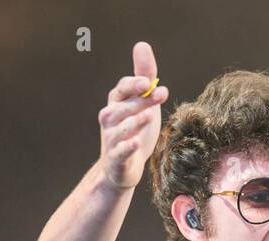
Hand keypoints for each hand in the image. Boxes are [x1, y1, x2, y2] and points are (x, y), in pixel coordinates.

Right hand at [98, 41, 168, 188]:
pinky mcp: (116, 158)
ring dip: (134, 121)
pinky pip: (119, 151)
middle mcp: (110, 118)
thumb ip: (144, 76)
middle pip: (123, 107)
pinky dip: (126, 147)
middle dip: (140, 101)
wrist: (123, 167)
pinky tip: (136, 143)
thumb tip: (142, 45)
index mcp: (117, 102)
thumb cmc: (134, 130)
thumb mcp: (142, 101)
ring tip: (149, 115)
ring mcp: (111, 138)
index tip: (150, 83)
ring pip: (120, 128)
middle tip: (158, 97)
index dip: (135, 84)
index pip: (122, 88)